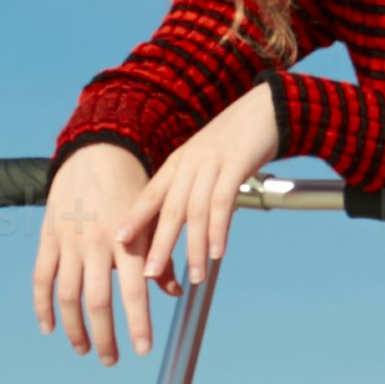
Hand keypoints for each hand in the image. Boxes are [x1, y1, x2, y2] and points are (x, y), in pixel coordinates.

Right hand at [28, 141, 163, 360]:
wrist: (95, 153)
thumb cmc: (130, 189)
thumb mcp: (152, 220)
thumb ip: (161, 257)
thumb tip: (174, 293)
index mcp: (127, 240)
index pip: (135, 291)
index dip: (138, 324)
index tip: (143, 351)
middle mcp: (97, 243)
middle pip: (98, 301)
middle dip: (105, 337)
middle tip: (112, 360)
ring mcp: (69, 241)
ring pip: (68, 296)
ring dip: (76, 328)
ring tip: (84, 349)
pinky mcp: (49, 238)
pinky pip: (41, 278)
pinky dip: (42, 306)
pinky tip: (50, 328)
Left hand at [132, 80, 283, 304]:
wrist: (266, 107)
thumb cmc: (237, 139)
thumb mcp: (207, 161)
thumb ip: (194, 188)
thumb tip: (189, 223)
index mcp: (178, 163)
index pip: (150, 195)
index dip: (134, 219)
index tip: (118, 242)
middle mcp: (190, 163)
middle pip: (169, 209)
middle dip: (159, 244)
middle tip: (149, 274)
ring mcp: (212, 162)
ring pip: (196, 211)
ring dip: (195, 247)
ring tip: (195, 276)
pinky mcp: (237, 163)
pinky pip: (223, 201)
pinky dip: (219, 230)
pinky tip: (218, 252)